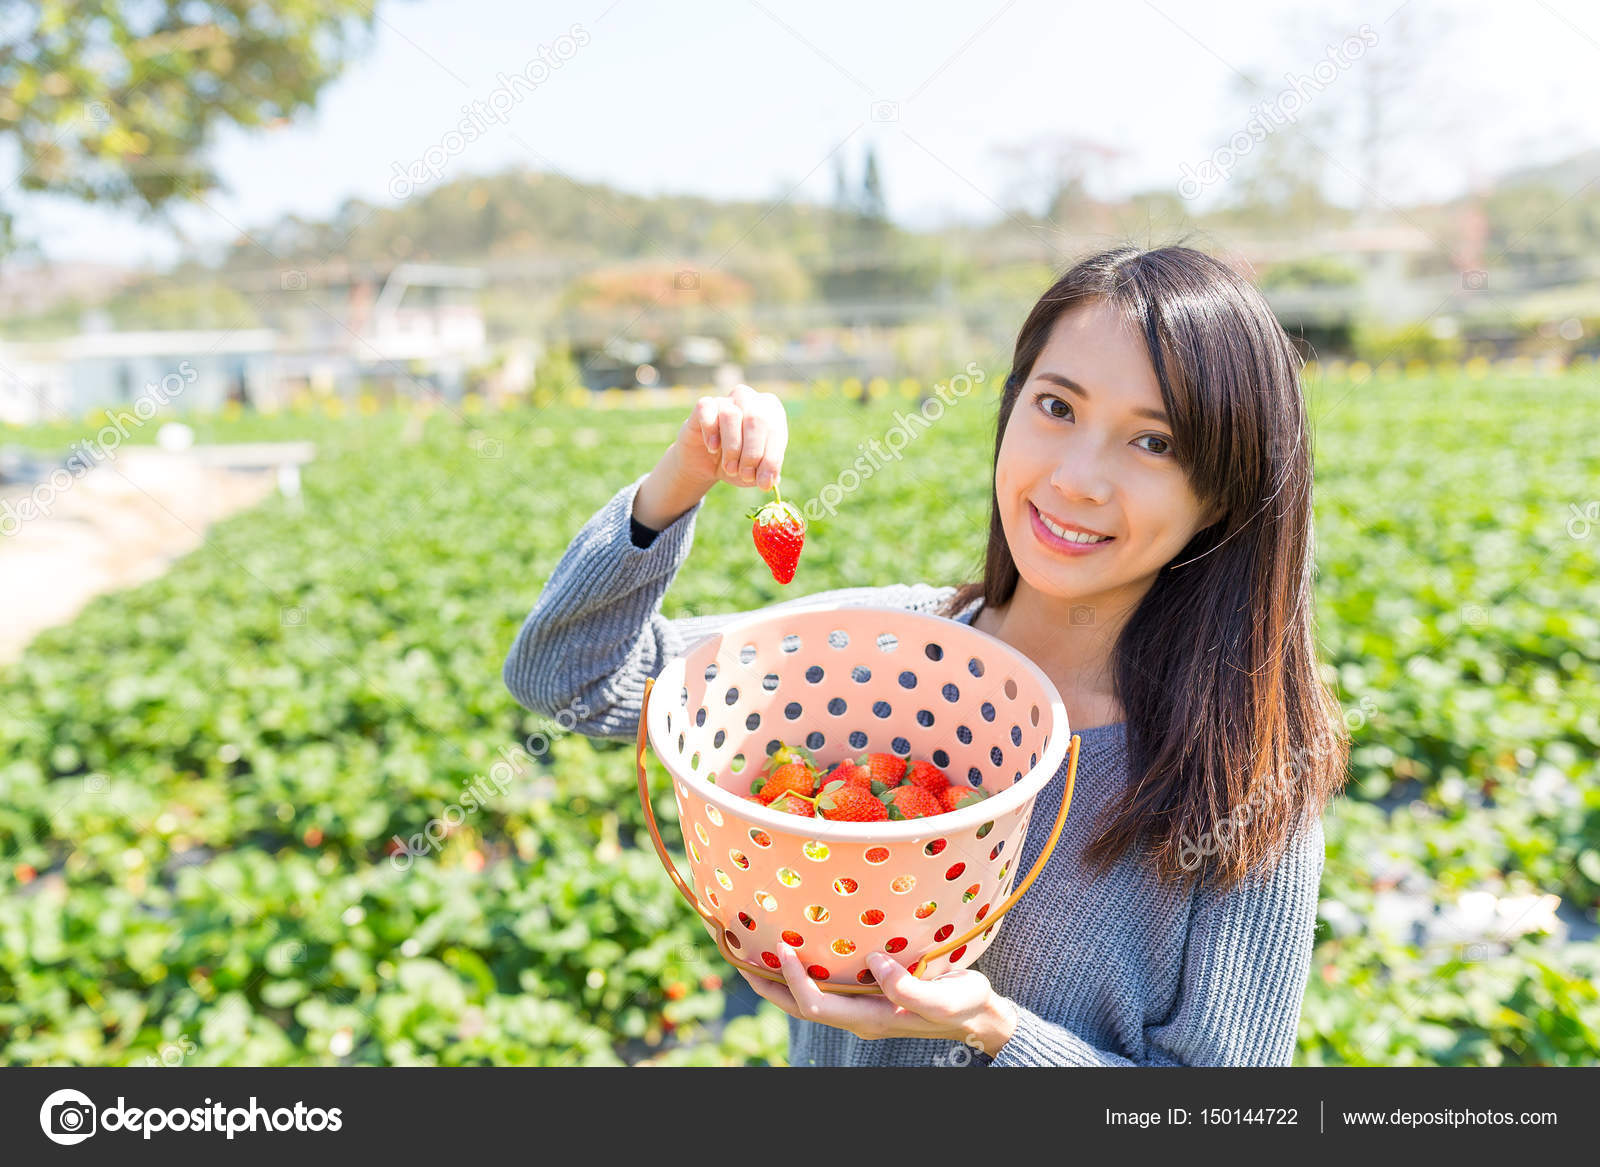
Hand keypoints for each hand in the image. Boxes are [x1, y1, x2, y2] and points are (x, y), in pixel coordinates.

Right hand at [634, 384, 788, 530]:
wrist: (706, 463)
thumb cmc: (738, 464)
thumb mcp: (756, 472)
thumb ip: (767, 473)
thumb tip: (772, 479)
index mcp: (771, 412)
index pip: (775, 430)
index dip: (771, 459)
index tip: (764, 483)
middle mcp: (750, 400)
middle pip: (756, 420)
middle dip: (752, 454)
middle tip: (745, 475)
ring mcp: (726, 400)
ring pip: (731, 416)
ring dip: (732, 448)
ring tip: (730, 468)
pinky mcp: (704, 406)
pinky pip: (707, 412)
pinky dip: (711, 433)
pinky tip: (713, 448)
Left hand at [738, 943, 1018, 1056]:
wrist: (979, 1017)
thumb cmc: (965, 1005)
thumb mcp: (947, 998)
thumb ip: (910, 988)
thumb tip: (874, 962)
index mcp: (871, 1020)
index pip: (818, 1005)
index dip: (794, 981)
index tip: (783, 948)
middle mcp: (858, 1017)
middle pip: (799, 1007)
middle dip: (766, 985)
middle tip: (738, 953)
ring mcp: (861, 1009)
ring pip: (807, 999)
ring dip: (777, 979)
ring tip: (753, 951)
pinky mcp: (867, 997)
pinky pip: (824, 988)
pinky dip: (802, 972)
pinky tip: (797, 950)